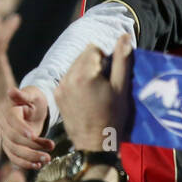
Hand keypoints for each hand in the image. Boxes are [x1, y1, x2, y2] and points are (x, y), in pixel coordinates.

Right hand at [0, 84, 53, 168]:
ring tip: (47, 158)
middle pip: (14, 139)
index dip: (21, 128)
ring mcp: (6, 138)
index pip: (12, 121)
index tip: (33, 135)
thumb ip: (23, 95)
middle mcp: (4, 126)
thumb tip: (10, 91)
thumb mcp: (33, 95)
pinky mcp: (11, 147)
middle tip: (51, 147)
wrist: (32, 109)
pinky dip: (26, 164)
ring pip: (15, 151)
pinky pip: (15, 158)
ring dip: (31, 157)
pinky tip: (38, 165)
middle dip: (31, 146)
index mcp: (8, 111)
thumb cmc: (34, 100)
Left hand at [53, 36, 133, 151]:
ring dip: (86, 73)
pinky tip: (87, 98)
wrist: (95, 145)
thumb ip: (122, 60)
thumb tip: (124, 36)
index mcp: (84, 73)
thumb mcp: (122, 88)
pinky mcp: (57, 96)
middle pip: (82, 56)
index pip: (93, 48)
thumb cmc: (113, 117)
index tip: (111, 76)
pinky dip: (78, 83)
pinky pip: (68, 79)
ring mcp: (60, 87)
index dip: (106, 59)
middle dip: (95, 64)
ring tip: (96, 92)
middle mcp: (68, 77)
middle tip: (105, 85)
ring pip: (75, 67)